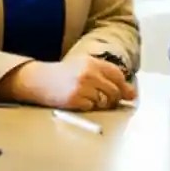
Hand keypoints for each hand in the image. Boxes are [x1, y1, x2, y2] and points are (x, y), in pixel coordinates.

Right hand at [4, 57, 135, 110]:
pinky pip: (91, 108)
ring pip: (104, 102)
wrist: (38, 79)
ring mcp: (82, 86)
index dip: (124, 86)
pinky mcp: (75, 99)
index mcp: (92, 62)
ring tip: (86, 97)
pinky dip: (87, 107)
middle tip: (103, 100)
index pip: (117, 75)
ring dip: (99, 104)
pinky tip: (77, 101)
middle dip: (113, 99)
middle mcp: (88, 73)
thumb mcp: (84, 68)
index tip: (128, 95)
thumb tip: (131, 94)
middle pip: (114, 91)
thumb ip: (106, 77)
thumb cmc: (63, 75)